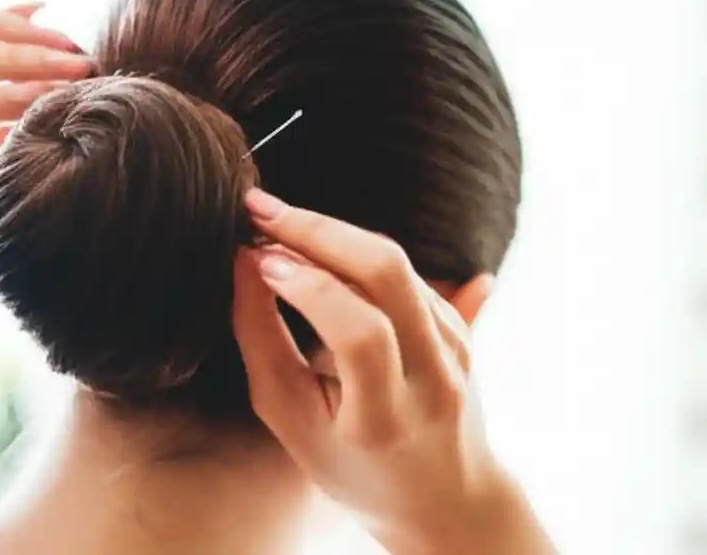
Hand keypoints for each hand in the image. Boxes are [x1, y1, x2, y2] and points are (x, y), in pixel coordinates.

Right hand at [232, 188, 552, 554]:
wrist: (444, 497)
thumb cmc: (352, 467)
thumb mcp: (292, 421)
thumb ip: (262, 342)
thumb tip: (245, 262)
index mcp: (389, 418)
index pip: (359, 332)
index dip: (306, 284)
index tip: (255, 258)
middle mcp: (435, 378)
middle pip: (389, 274)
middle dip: (319, 230)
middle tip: (261, 210)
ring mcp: (457, 348)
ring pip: (398, 263)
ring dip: (333, 234)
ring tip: (279, 226)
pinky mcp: (461, 326)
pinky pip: (405, 272)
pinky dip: (355, 252)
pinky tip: (314, 248)